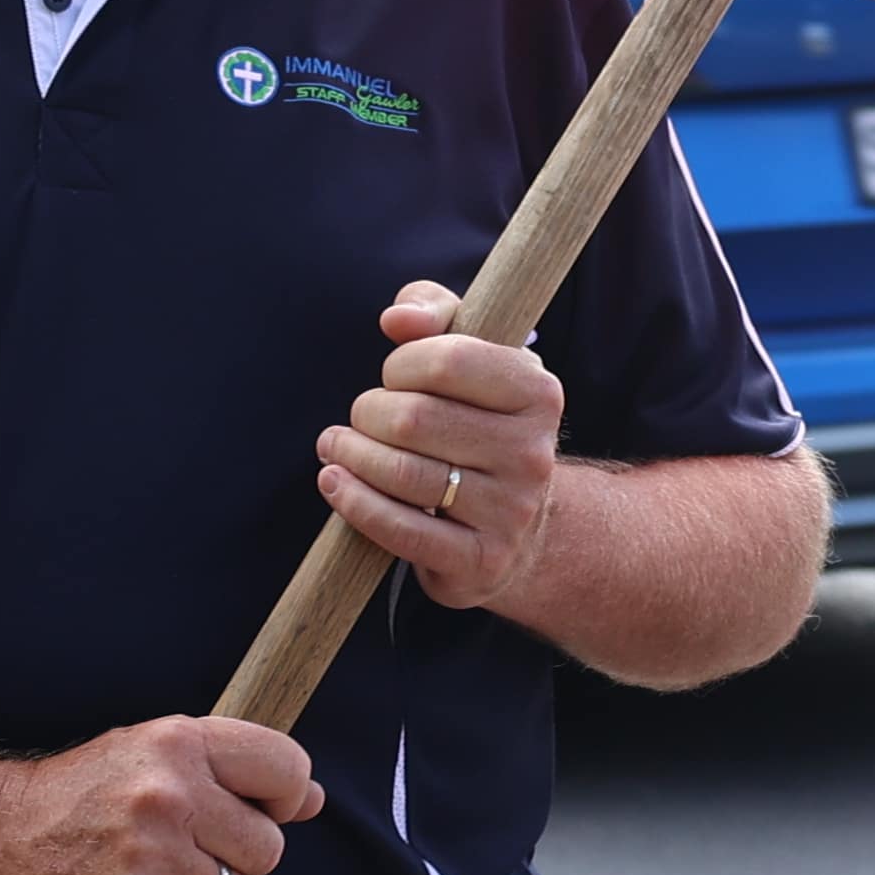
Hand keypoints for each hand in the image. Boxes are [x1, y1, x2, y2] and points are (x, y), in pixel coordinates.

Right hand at [0, 715, 319, 874]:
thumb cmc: (74, 795)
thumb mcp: (147, 753)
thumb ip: (228, 769)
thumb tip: (311, 800)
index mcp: (180, 743)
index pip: (286, 770)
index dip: (284, 799)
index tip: (258, 812)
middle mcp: (171, 794)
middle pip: (267, 847)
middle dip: (234, 858)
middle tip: (182, 851)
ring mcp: (152, 853)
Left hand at [318, 281, 565, 616]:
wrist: (523, 527)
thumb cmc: (480, 427)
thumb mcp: (475, 359)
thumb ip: (436, 314)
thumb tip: (398, 317)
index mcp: (539, 394)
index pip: (450, 359)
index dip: (402, 363)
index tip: (394, 376)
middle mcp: (533, 452)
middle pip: (415, 417)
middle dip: (369, 413)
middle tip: (363, 418)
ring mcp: (510, 511)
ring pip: (402, 473)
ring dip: (351, 455)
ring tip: (339, 447)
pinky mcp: (480, 559)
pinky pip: (401, 529)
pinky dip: (355, 503)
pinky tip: (335, 483)